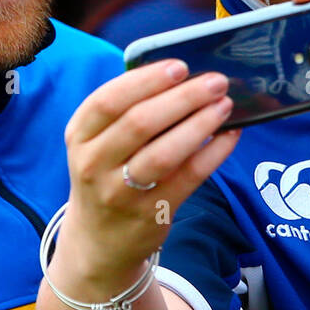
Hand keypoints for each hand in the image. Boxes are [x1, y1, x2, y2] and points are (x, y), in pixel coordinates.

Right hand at [55, 60, 241, 295]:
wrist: (97, 242)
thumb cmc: (105, 176)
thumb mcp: (97, 144)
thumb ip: (126, 112)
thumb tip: (181, 78)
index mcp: (79, 137)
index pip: (107, 101)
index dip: (145, 81)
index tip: (178, 67)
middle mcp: (94, 165)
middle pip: (140, 123)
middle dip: (182, 98)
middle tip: (214, 82)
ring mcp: (122, 193)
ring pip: (164, 153)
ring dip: (199, 124)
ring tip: (224, 105)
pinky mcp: (152, 214)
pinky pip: (188, 178)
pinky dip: (213, 153)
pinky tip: (229, 135)